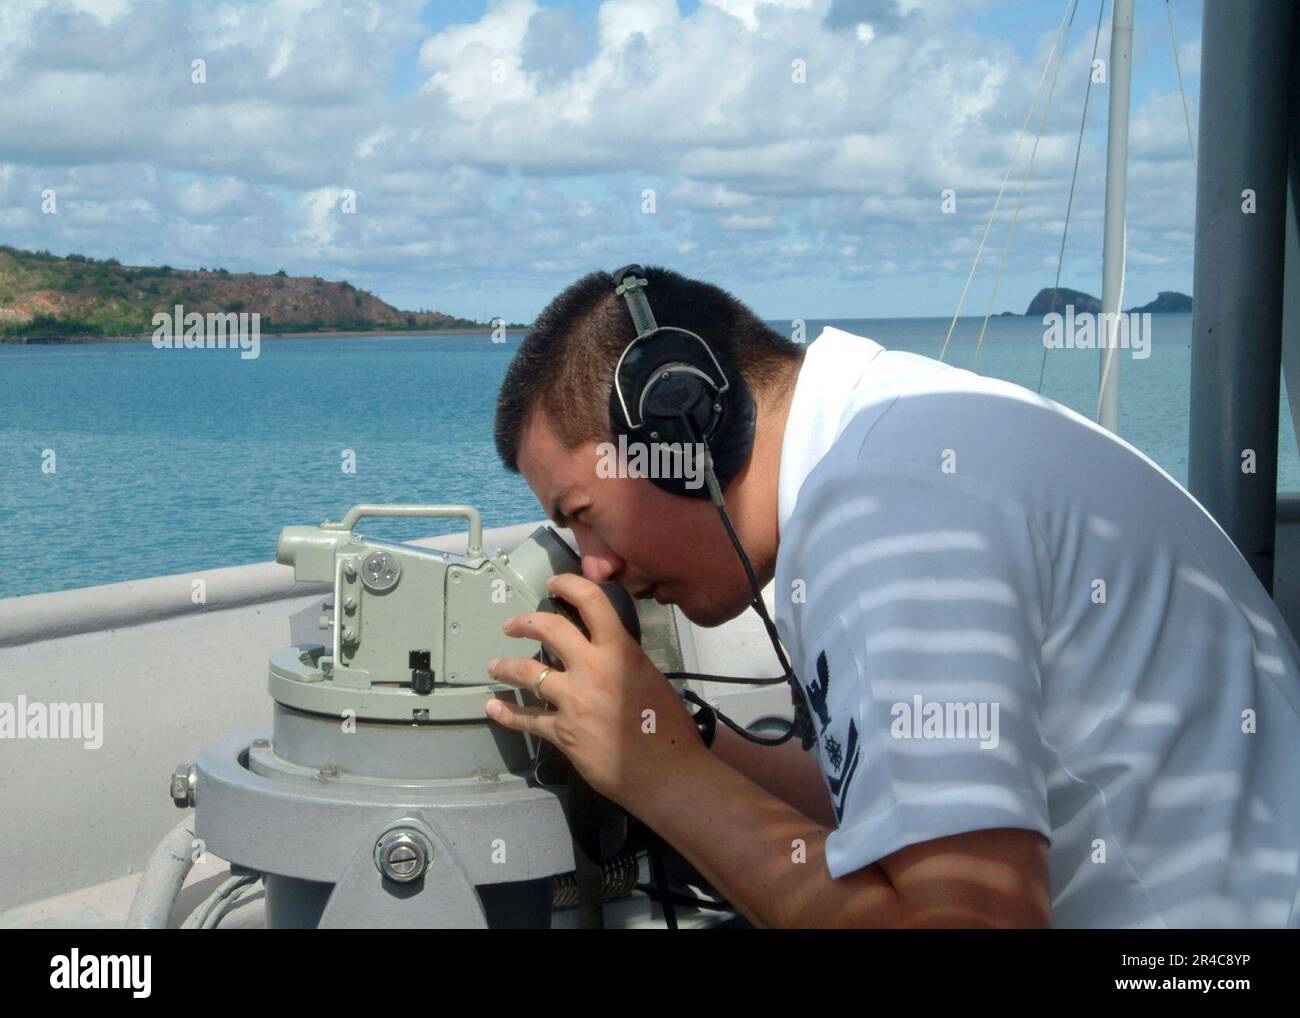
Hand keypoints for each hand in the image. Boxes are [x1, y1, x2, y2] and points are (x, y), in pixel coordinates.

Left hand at [484, 572, 705, 810]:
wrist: (666, 773)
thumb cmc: (669, 727)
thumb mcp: (649, 678)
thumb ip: (622, 661)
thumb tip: (604, 654)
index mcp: (620, 652)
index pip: (591, 602)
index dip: (568, 585)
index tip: (554, 584)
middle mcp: (592, 669)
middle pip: (548, 630)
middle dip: (524, 622)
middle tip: (512, 626)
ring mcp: (573, 701)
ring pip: (527, 673)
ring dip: (505, 667)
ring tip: (494, 666)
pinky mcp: (562, 733)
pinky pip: (527, 719)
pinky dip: (507, 713)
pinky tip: (494, 708)